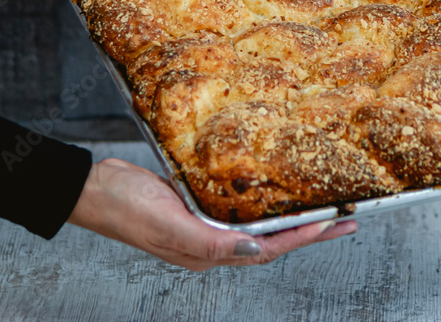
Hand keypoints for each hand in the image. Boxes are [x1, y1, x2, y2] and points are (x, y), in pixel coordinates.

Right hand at [67, 158, 356, 270]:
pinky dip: (263, 203)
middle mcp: (211, 243)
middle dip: (311, 231)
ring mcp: (204, 226)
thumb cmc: (125, 207)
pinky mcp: (197, 207)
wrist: (93, 189)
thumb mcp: (168, 225)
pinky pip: (239, 209)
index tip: (334, 224)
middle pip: (272, 241)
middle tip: (347, 219)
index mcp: (208, 252)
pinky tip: (275, 192)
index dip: (304, 237)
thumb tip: (253, 252)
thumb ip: (209, 243)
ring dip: (292, 219)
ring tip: (323, 209)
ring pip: (259, 226)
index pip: (269, 249)